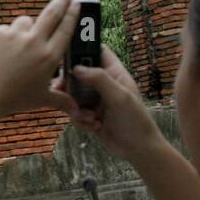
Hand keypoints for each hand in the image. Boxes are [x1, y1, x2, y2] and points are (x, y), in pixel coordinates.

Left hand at [0, 0, 81, 127]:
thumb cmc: (13, 99)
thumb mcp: (41, 99)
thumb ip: (61, 100)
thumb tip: (77, 111)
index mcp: (49, 56)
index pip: (65, 28)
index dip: (72, 14)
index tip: (77, 3)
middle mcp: (34, 42)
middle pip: (52, 13)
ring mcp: (14, 35)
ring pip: (25, 21)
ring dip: (26, 27)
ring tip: (19, 47)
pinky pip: (6, 29)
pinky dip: (7, 37)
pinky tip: (1, 53)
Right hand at [49, 43, 163, 161]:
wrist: (138, 149)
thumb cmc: (135, 120)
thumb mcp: (119, 96)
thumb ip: (99, 79)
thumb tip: (76, 68)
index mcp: (114, 73)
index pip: (97, 51)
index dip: (82, 49)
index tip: (66, 54)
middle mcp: (103, 84)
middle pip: (77, 74)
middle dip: (69, 85)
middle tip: (62, 90)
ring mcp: (95, 100)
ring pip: (72, 95)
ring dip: (75, 107)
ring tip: (89, 117)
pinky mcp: (89, 115)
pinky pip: (74, 113)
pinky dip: (80, 120)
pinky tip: (94, 127)